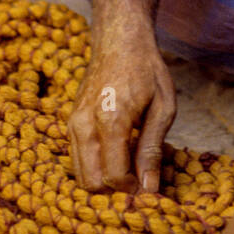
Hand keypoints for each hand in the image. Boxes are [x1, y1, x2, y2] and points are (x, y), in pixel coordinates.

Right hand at [67, 24, 175, 192]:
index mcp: (111, 120)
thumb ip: (152, 150)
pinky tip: (118, 161)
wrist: (119, 40)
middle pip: (91, 183)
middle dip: (115, 193)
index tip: (151, 190)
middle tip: (140, 186)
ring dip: (103, 184)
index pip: (113, 177)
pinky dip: (95, 170)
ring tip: (131, 175)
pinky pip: (77, 160)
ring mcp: (73, 124)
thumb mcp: (163, 108)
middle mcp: (84, 125)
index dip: (133, 191)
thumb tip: (150, 188)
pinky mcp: (70, 123)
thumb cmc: (146, 70)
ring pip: (80, 175)